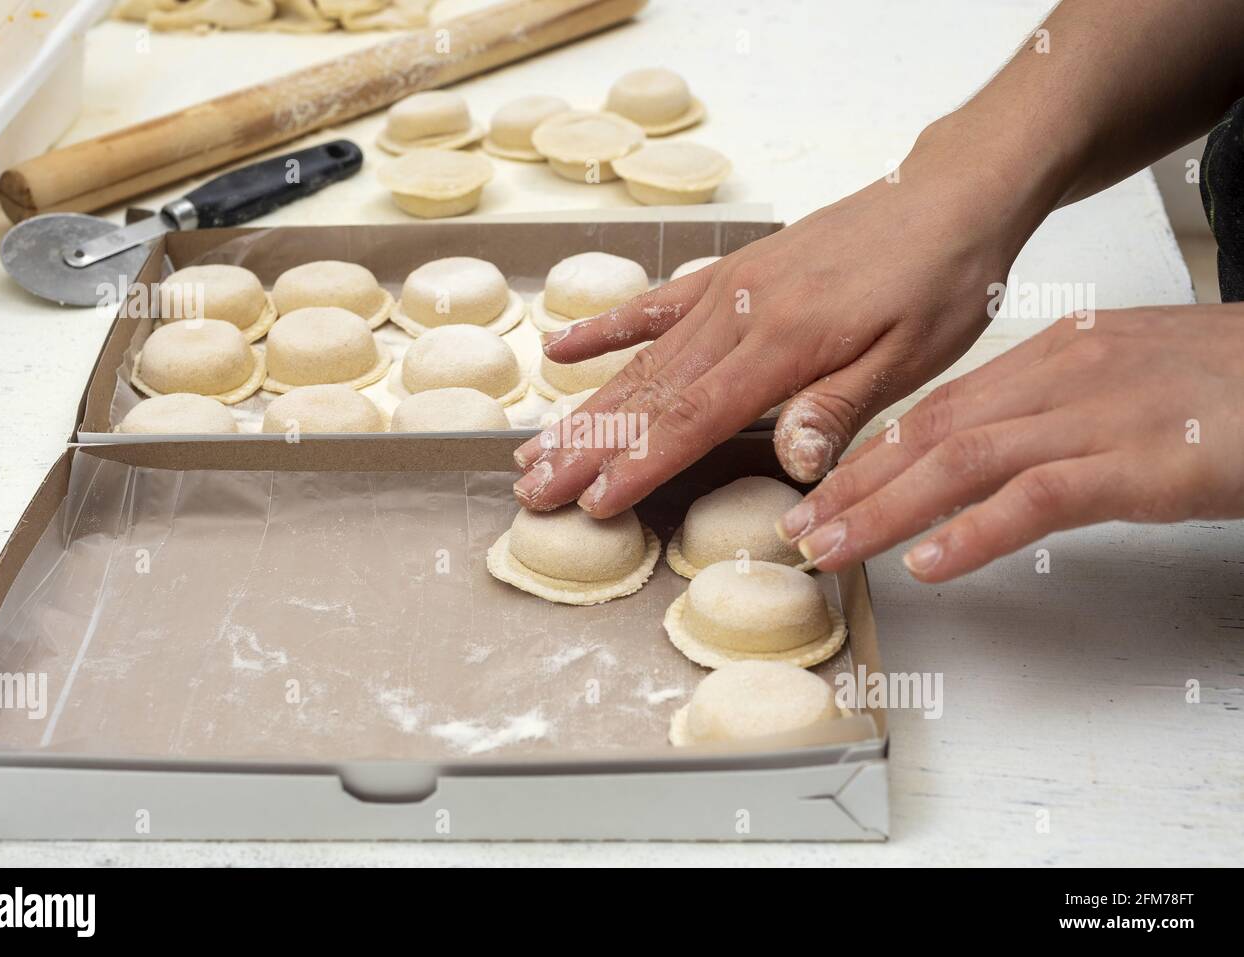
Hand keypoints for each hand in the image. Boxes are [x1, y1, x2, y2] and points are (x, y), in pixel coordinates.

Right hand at [512, 132, 1044, 514]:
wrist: (947, 194)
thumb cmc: (939, 280)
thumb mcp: (911, 357)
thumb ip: (839, 408)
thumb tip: (793, 465)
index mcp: (784, 345)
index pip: (693, 418)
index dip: (638, 464)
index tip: (591, 500)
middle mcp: (740, 316)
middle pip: (648, 394)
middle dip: (586, 447)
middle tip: (534, 487)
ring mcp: (728, 292)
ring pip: (641, 359)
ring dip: (583, 406)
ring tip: (534, 444)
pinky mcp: (732, 274)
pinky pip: (655, 304)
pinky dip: (606, 329)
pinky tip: (564, 351)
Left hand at [779, 306, 1243, 581]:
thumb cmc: (1236, 386)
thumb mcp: (1129, 385)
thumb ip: (1056, 411)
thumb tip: (992, 454)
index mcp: (1059, 354)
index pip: (939, 407)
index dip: (872, 454)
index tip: (822, 492)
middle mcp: (1066, 374)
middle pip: (932, 432)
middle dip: (856, 485)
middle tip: (800, 530)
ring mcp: (1103, 414)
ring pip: (963, 462)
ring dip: (886, 511)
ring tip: (833, 550)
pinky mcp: (1146, 463)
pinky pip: (1041, 498)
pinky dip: (976, 532)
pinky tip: (931, 562)